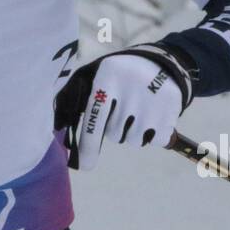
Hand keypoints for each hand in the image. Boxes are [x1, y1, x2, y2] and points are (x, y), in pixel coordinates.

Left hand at [53, 44, 193, 170]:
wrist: (162, 63)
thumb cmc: (121, 76)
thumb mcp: (99, 75)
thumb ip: (77, 96)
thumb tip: (60, 127)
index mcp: (107, 77)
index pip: (94, 116)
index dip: (88, 144)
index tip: (85, 166)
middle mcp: (129, 90)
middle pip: (113, 134)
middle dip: (115, 128)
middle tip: (123, 111)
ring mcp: (151, 103)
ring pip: (132, 140)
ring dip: (133, 133)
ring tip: (139, 111)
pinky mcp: (170, 112)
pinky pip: (154, 141)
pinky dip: (153, 134)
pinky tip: (154, 115)